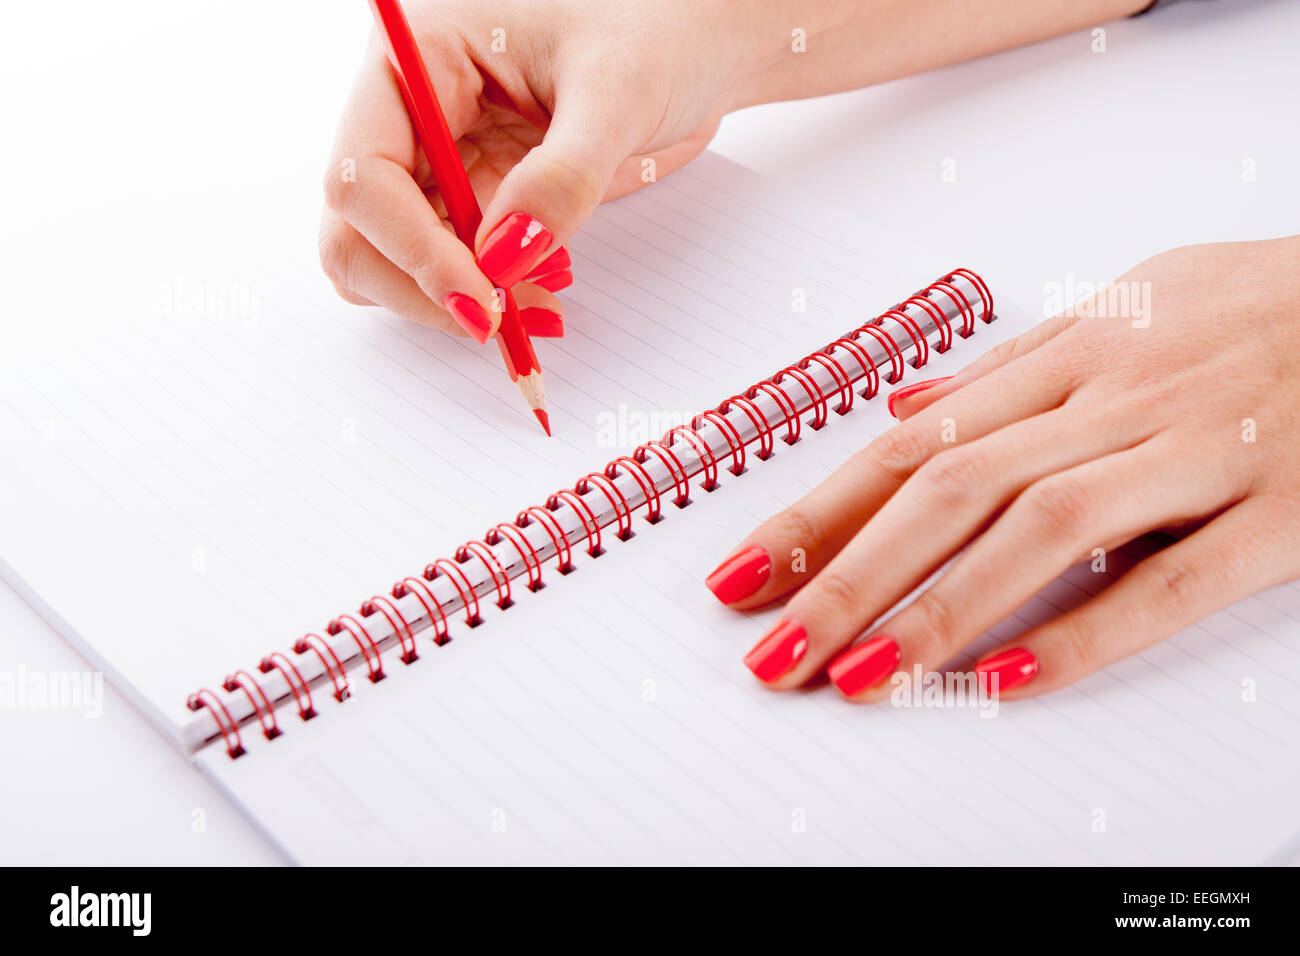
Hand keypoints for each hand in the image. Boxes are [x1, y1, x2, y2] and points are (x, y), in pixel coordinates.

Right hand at [319, 0, 747, 339]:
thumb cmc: (655, 32)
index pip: (364, 173)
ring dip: (451, 302)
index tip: (481, 301)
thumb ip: (562, 177)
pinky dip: (479, 298)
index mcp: (417, 54)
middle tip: (501, 322)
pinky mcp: (470, 200)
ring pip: (388, 260)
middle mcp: (407, 109)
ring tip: (538, 304)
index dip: (413, 250)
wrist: (693, 46)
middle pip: (357, 229)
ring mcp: (436, 160)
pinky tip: (539, 290)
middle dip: (423, 288)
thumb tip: (500, 261)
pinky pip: (442, 269)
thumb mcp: (618, 94)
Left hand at [707, 237, 1299, 699]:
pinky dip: (1090, 628)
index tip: (746, 574)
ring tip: (858, 676)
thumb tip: (902, 407)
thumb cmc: (1255, 309)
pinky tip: (1011, 680)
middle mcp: (1113, 398)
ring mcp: (1196, 449)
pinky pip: (1176, 575)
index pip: (909, 443)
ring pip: (1040, 526)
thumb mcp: (1124, 308)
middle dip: (848, 575)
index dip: (819, 513)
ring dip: (938, 607)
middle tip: (775, 651)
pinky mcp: (1283, 505)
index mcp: (1069, 358)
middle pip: (949, 487)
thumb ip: (1010, 369)